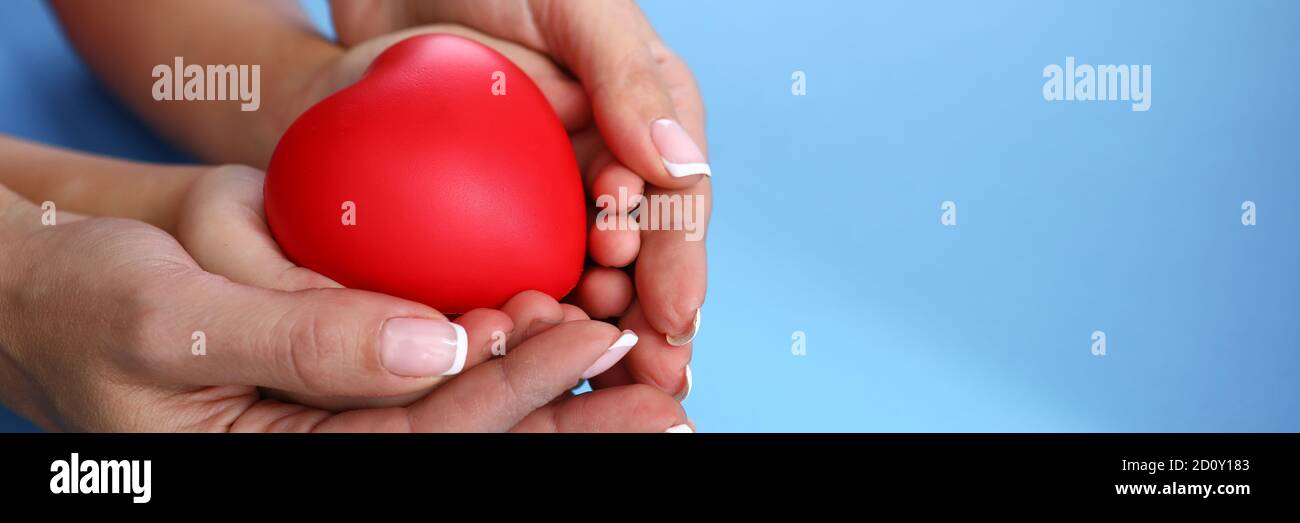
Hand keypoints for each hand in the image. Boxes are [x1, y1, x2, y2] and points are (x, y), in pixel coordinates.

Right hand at [0, 185, 686, 431]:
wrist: (62, 279)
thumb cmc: (86, 309)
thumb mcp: (172, 324)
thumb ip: (304, 345)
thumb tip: (435, 347)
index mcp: (291, 462)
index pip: (427, 446)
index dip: (517, 400)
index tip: (596, 343)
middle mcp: (336, 443)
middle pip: (474, 441)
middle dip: (573, 419)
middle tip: (665, 387)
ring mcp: (352, 404)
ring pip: (472, 404)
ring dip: (558, 384)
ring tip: (639, 351)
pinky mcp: (359, 358)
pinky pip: (442, 359)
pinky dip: (507, 341)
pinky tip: (568, 314)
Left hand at [329, 1, 710, 398]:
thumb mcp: (576, 5)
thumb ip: (627, 76)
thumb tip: (679, 161)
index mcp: (648, 118)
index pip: (678, 203)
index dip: (680, 266)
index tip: (673, 317)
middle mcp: (608, 164)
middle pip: (641, 259)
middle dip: (649, 320)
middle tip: (645, 373)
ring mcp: (551, 196)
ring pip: (584, 280)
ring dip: (591, 328)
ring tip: (585, 362)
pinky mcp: (496, 218)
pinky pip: (517, 274)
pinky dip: (524, 316)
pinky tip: (519, 350)